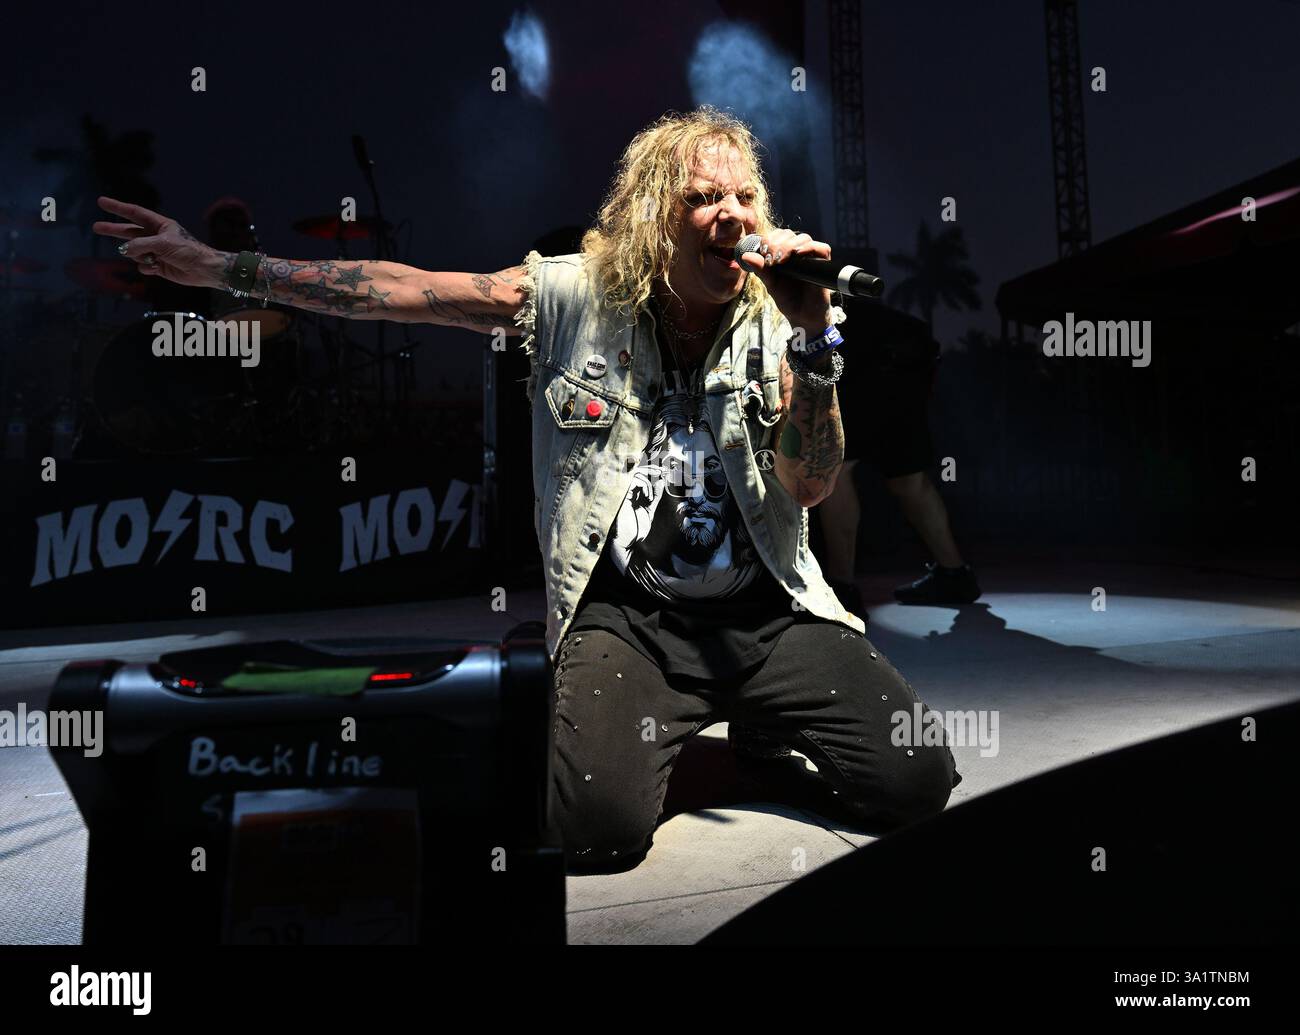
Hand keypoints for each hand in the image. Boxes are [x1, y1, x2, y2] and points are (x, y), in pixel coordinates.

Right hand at [92, 196, 224, 288]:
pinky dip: (147, 268)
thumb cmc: (188, 251)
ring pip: (135, 252)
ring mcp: (155, 252)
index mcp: (159, 225)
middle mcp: (155, 236)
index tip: (102, 202)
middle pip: (128, 232)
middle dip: (113, 230)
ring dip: (140, 256)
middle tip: (96, 227)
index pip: (134, 213)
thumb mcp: (163, 243)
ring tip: (154, 258)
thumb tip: (123, 250)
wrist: (204, 270)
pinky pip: (142, 266)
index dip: (117, 207)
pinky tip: (158, 268)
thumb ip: (140, 244)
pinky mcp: (157, 266)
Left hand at [737, 228, 833, 333]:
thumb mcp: (770, 284)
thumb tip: (745, 255)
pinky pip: (821, 248)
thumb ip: (761, 270)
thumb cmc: (787, 299)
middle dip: (777, 243)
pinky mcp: (824, 263)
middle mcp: (798, 252)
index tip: (763, 251)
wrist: (802, 316)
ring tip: (781, 260)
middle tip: (771, 259)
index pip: (777, 235)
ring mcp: (811, 257)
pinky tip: (798, 255)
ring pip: (803, 238)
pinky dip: (810, 248)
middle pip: (788, 234)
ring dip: (789, 245)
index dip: (769, 239)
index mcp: (783, 254)